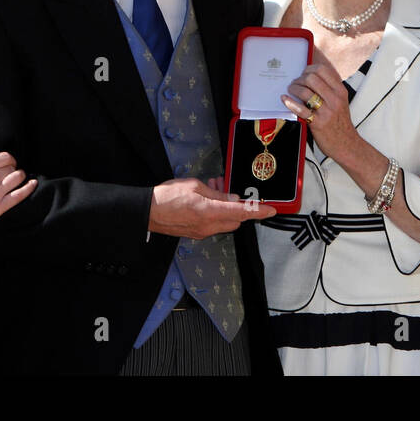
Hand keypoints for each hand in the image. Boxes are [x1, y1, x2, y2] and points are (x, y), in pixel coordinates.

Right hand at [0, 151, 36, 236]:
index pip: (5, 157)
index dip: (10, 159)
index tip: (9, 163)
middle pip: (12, 167)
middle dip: (13, 169)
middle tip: (11, 173)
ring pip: (18, 177)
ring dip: (20, 176)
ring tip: (19, 179)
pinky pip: (19, 194)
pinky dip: (29, 187)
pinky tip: (33, 183)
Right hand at [148, 178, 274, 239]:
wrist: (148, 212)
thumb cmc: (167, 196)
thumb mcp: (195, 186)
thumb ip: (216, 194)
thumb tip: (231, 198)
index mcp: (210, 212)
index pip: (241, 213)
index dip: (258, 212)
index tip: (271, 210)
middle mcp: (208, 226)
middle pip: (235, 220)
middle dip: (238, 206)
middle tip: (227, 189)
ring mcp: (202, 232)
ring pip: (225, 223)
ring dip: (225, 209)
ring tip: (213, 189)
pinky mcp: (195, 234)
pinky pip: (213, 225)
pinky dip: (215, 214)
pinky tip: (205, 201)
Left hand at [281, 62, 358, 158]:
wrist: (346, 144)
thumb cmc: (340, 122)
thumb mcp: (340, 101)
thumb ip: (329, 88)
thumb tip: (310, 75)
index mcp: (340, 91)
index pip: (323, 70)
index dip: (309, 68)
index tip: (303, 73)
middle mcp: (334, 99)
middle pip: (311, 78)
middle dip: (299, 79)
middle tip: (295, 83)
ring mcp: (326, 111)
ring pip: (305, 92)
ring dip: (293, 89)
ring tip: (290, 91)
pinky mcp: (318, 123)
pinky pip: (300, 109)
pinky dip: (290, 103)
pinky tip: (285, 99)